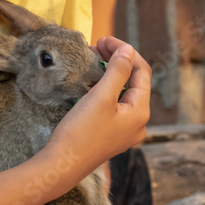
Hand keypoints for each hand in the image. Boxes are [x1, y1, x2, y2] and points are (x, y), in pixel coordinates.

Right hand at [47, 36, 150, 176]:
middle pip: (134, 81)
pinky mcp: (111, 134)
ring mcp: (125, 130)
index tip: (103, 39)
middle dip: (117, 61)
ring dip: (110, 73)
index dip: (125, 51)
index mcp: (141, 112)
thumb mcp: (101, 97)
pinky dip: (106, 88)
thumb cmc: (81, 132)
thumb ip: (118, 71)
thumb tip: (129, 50)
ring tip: (92, 59)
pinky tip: (92, 81)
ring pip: (123, 92)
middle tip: (96, 46)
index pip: (142, 72)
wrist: (62, 165)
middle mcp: (138, 122)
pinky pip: (115, 104)